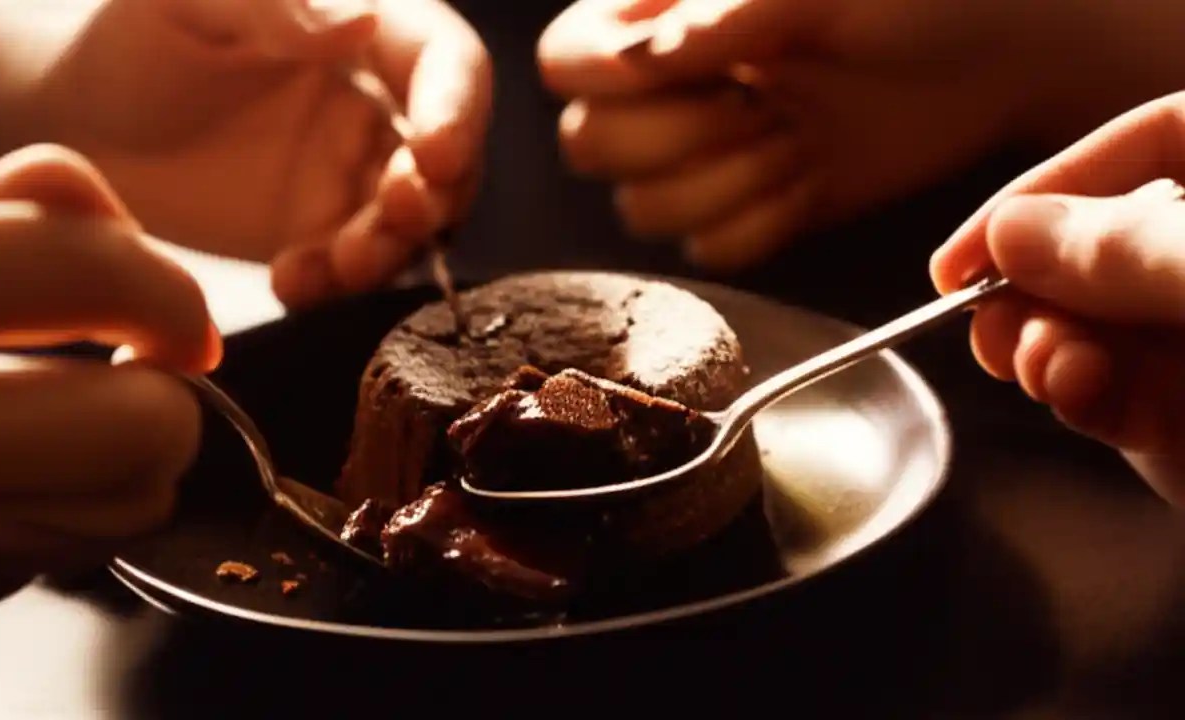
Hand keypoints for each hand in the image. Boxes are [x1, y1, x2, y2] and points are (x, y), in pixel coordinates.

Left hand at [0, 0, 490, 306]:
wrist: (78, 117)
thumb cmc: (133, 35)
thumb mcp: (193, 1)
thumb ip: (275, 6)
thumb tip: (366, 25)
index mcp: (366, 30)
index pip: (445, 64)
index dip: (458, 109)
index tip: (436, 154)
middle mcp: (374, 104)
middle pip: (447, 156)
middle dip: (434, 195)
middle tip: (396, 218)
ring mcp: (348, 174)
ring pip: (410, 223)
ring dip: (392, 248)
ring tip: (341, 265)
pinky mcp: (317, 232)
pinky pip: (350, 268)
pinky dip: (335, 283)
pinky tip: (292, 282)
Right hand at [0, 145, 217, 637]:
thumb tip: (111, 223)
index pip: (80, 272)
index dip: (166, 291)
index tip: (180, 320)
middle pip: (143, 433)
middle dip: (167, 407)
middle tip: (139, 384)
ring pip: (120, 518)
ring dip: (124, 472)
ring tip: (54, 433)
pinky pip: (47, 564)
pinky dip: (54, 522)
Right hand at [538, 0, 1155, 268]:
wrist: (1008, 50)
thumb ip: (725, 18)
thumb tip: (639, 57)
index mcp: (666, 11)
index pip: (565, 58)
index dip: (604, 77)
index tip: (692, 69)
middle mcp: (674, 84)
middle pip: (588, 146)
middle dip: (677, 138)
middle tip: (761, 101)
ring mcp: (713, 149)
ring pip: (645, 210)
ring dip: (726, 183)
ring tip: (795, 136)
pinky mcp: (756, 203)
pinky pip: (711, 251)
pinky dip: (760, 225)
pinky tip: (808, 179)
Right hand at [930, 91, 1184, 506]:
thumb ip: (1128, 246)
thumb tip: (1013, 234)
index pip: (1150, 143)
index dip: (1052, 185)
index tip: (969, 250)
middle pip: (1107, 247)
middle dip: (1040, 285)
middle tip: (992, 315)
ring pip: (1105, 330)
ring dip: (1052, 349)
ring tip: (1047, 366)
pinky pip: (1128, 404)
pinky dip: (1089, 401)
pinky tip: (1076, 395)